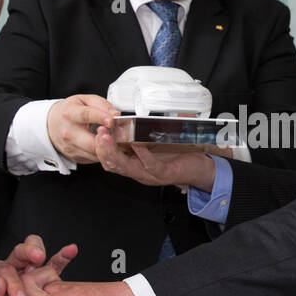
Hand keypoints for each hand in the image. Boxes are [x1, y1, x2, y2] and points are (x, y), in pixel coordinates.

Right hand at [47, 94, 117, 163]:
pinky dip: (104, 154)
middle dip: (108, 141)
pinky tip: (107, 146)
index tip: (112, 120)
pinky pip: (94, 159)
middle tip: (121, 136)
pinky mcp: (76, 157)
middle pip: (91, 142)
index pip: (86, 115)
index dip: (101, 118)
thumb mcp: (85, 101)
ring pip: (95, 153)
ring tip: (116, 140)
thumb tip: (115, 114)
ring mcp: (71, 147)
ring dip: (108, 148)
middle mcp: (69, 132)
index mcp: (70, 113)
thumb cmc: (71, 112)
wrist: (52, 125)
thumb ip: (101, 105)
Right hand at [94, 130, 216, 190]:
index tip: (96, 132)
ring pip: (126, 167)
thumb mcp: (153, 145)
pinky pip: (150, 165)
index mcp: (134, 165)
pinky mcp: (164, 174)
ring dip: (115, 152)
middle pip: (113, 164)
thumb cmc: (177, 156)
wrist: (199, 169)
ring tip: (109, 138)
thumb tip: (129, 120)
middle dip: (102, 148)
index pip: (110, 159)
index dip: (100, 147)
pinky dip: (142, 154)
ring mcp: (150, 175)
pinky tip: (137, 144)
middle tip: (98, 134)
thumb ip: (140, 136)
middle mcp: (139, 172)